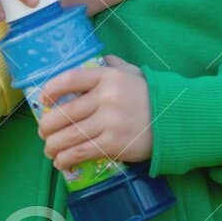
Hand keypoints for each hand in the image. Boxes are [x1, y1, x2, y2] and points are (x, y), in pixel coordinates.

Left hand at [35, 55, 152, 168]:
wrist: (178, 120)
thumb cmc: (152, 96)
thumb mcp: (133, 73)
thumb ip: (114, 65)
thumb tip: (101, 59)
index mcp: (107, 77)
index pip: (69, 79)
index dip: (51, 90)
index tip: (44, 101)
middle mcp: (106, 98)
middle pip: (65, 112)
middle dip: (47, 126)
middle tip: (43, 132)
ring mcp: (110, 122)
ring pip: (69, 135)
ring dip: (53, 145)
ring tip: (49, 150)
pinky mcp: (114, 144)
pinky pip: (82, 151)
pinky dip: (66, 158)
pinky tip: (61, 161)